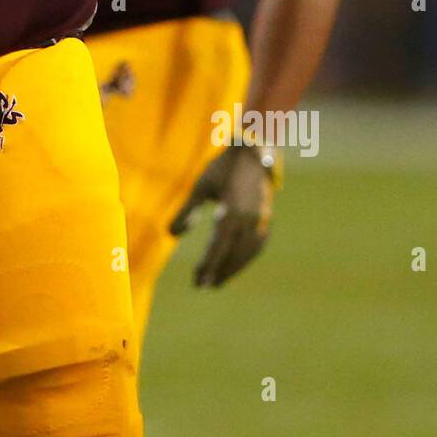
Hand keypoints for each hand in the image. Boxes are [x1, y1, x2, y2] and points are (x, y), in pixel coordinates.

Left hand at [170, 140, 277, 287]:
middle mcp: (251, 219)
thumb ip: (187, 210)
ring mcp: (262, 219)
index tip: (198, 281)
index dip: (208, 265)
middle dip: (219, 271)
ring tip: (217, 281)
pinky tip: (234, 265)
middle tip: (204, 286)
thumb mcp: (201, 186)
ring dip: (233, 269)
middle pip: (234, 254)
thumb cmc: (222, 167)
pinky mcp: (267, 217)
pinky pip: (258, 245)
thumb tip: (170, 234)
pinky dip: (246, 258)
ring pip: (248, 252)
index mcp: (233, 211)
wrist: (252, 150)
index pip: (218, 247)